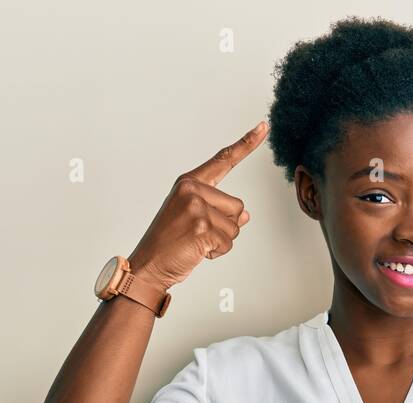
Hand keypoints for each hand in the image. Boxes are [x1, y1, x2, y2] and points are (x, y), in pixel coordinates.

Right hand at [129, 120, 268, 288]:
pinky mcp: (201, 227)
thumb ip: (218, 211)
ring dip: (221, 242)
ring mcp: (196, 207)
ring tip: (195, 243)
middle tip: (197, 235)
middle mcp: (192, 190)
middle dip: (225, 227)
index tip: (264, 126)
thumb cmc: (169, 243)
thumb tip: (245, 215)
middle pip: (238, 207)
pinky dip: (216, 253)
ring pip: (235, 227)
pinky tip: (196, 251)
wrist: (148, 264)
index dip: (246, 144)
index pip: (223, 160)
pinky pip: (228, 243)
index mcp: (189, 182)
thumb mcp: (193, 220)